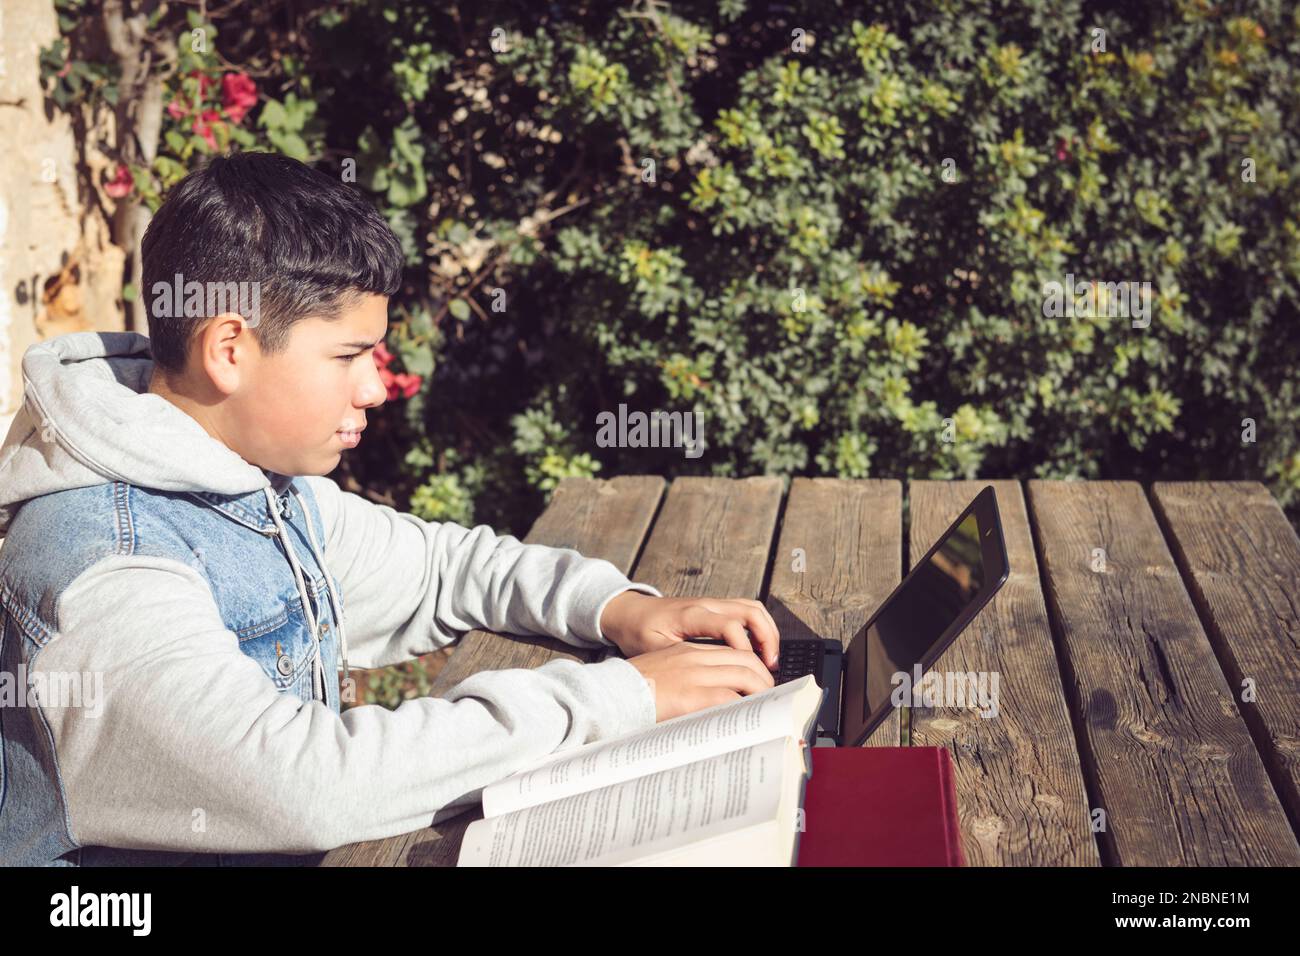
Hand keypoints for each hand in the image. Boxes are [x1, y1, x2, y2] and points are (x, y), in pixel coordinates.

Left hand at [599, 592, 780, 669]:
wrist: (628, 612)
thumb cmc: (638, 631)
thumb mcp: (653, 651)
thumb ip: (680, 664)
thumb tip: (703, 685)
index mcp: (691, 614)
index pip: (730, 626)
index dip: (745, 649)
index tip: (751, 673)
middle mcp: (706, 604)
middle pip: (751, 611)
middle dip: (767, 639)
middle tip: (770, 667)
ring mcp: (712, 603)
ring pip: (752, 608)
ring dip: (767, 632)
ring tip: (769, 661)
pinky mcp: (714, 608)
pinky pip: (745, 611)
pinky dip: (758, 628)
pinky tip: (757, 651)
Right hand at [625, 641, 775, 721]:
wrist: (607, 695)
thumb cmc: (629, 692)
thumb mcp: (660, 675)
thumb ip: (684, 680)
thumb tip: (708, 700)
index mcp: (686, 650)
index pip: (732, 651)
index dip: (751, 666)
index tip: (757, 681)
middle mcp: (694, 657)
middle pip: (745, 659)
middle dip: (764, 678)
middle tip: (769, 695)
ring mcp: (695, 674)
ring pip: (745, 675)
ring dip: (761, 692)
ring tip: (765, 707)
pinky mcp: (693, 695)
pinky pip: (731, 697)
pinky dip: (745, 706)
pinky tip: (747, 717)